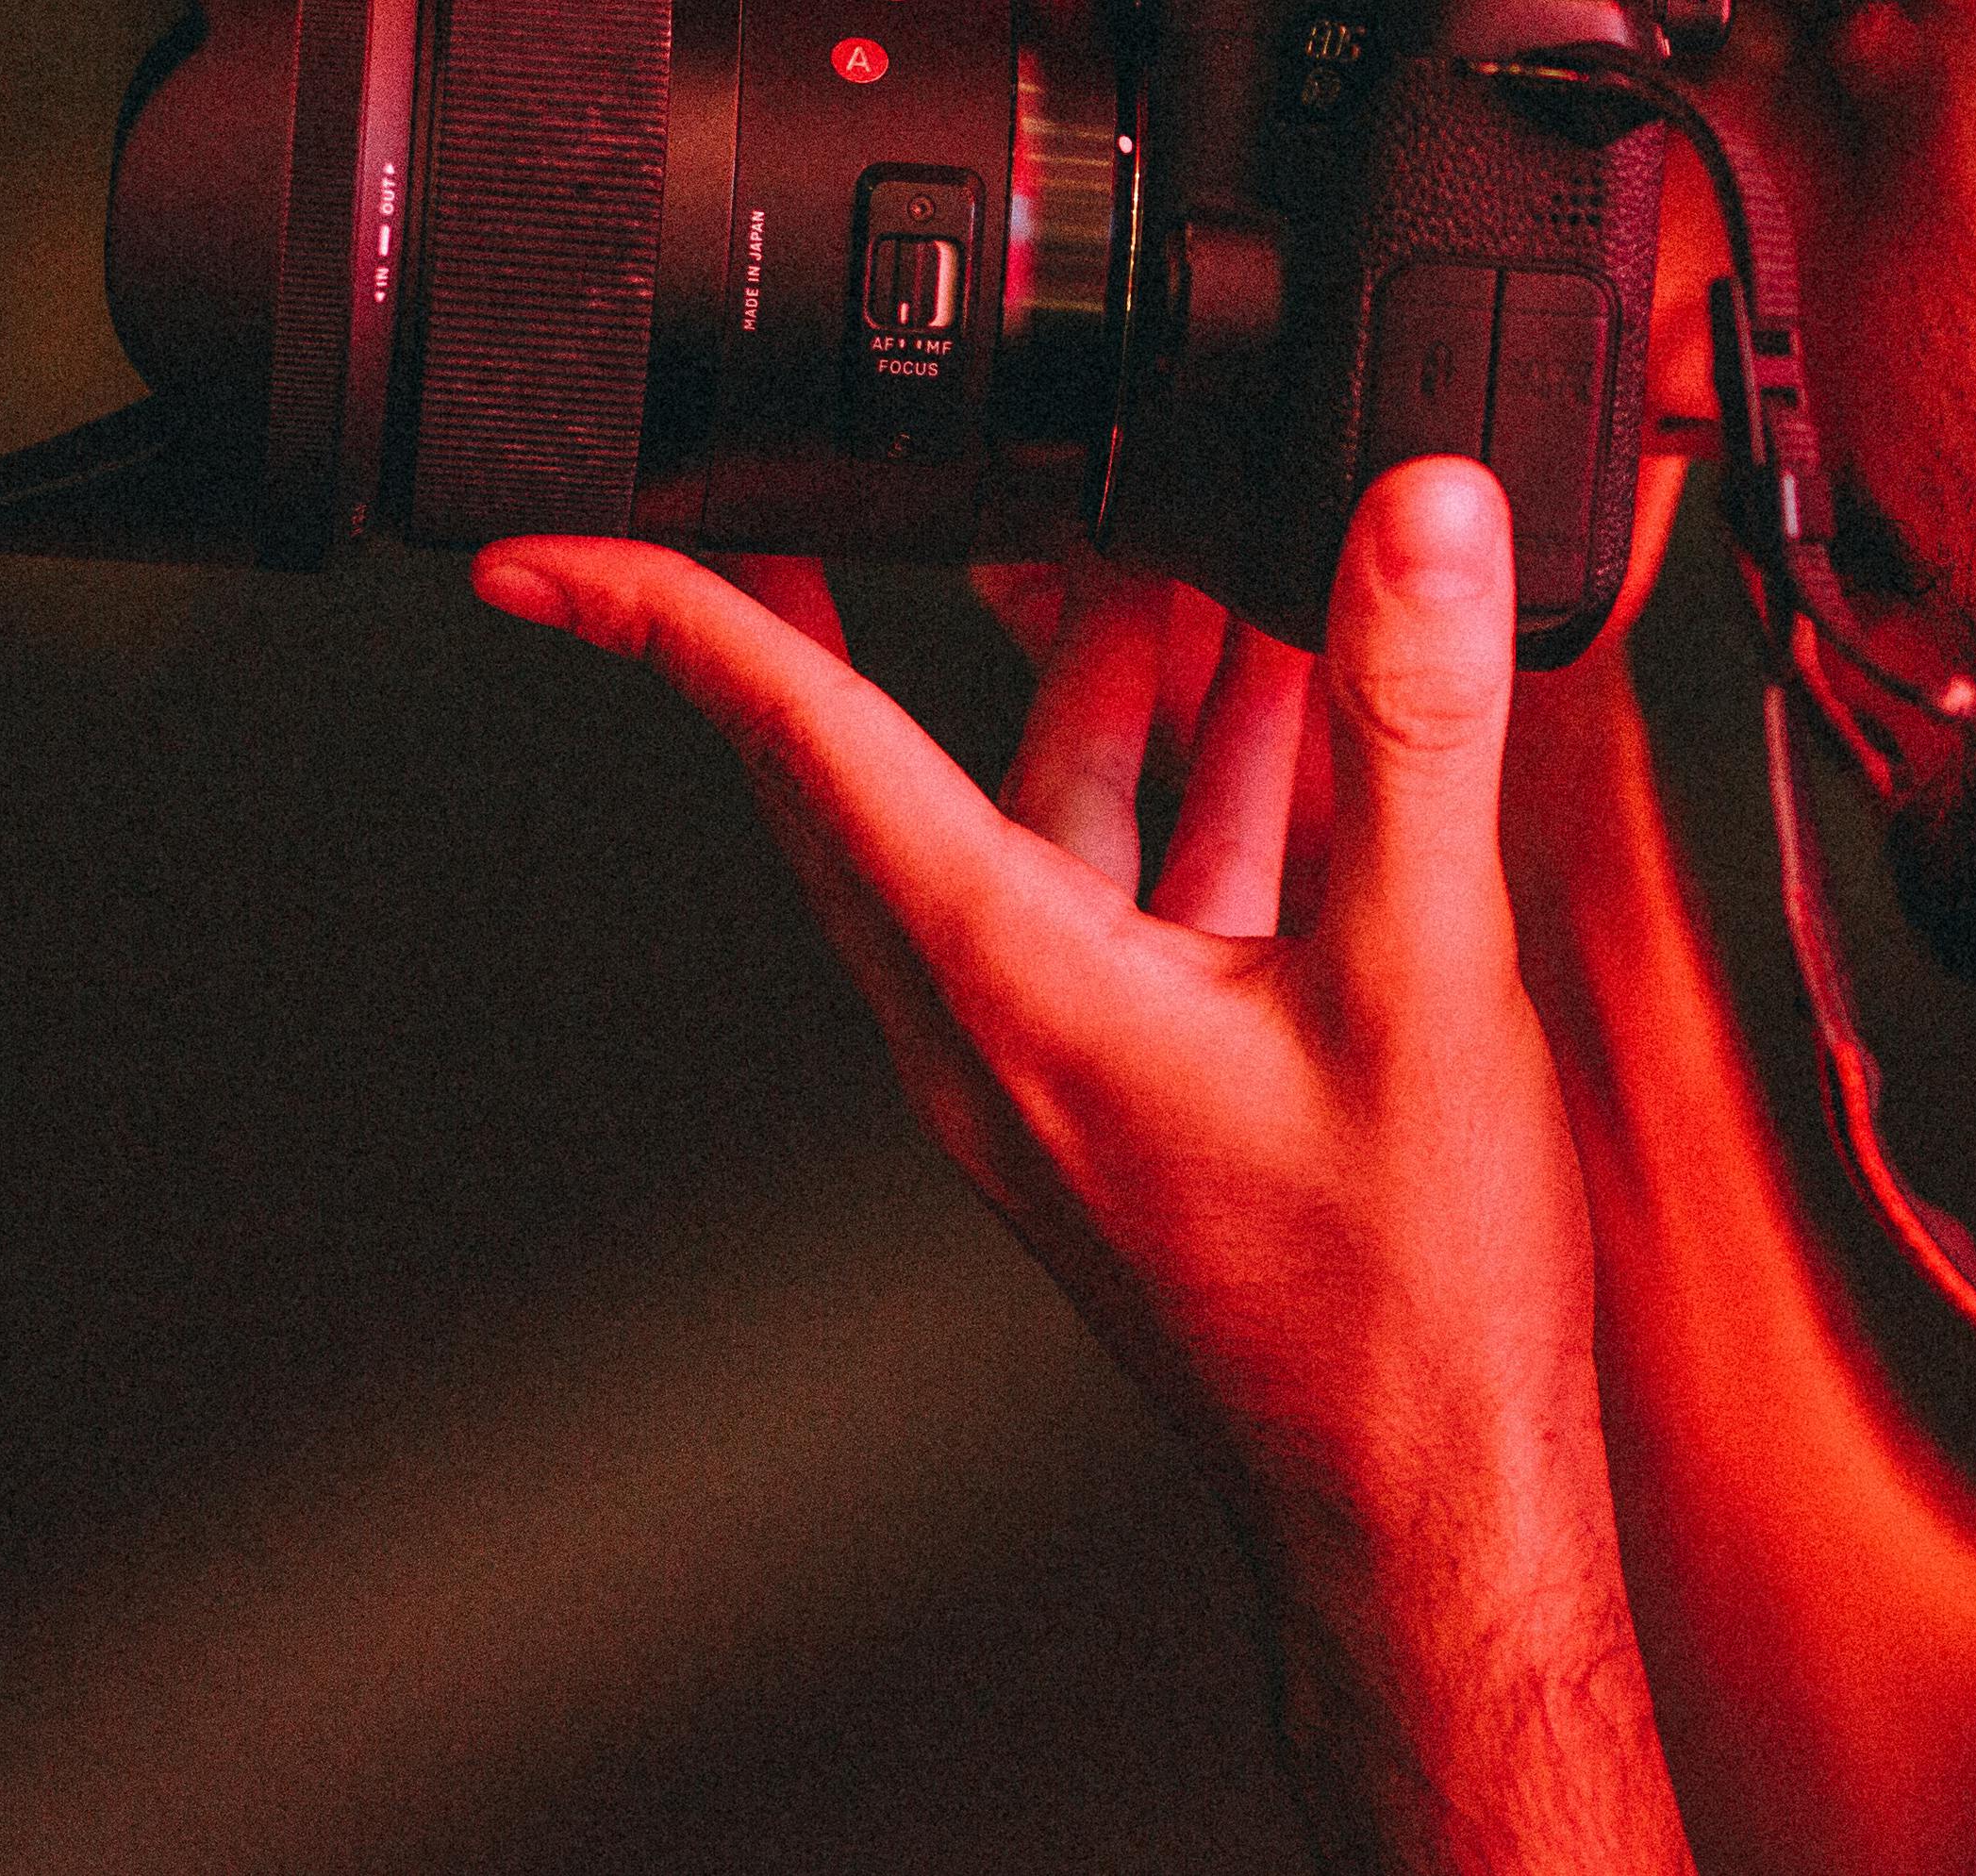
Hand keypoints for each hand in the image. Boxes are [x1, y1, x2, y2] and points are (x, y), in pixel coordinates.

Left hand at [476, 465, 1605, 1539]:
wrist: (1426, 1501)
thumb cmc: (1398, 1305)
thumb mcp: (1425, 977)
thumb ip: (1413, 731)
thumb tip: (1407, 521)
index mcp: (1013, 990)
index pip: (801, 754)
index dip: (673, 625)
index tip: (550, 550)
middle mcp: (996, 1025)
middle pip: (875, 770)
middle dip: (883, 602)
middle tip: (855, 475)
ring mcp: (1057, 1061)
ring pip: (1022, 818)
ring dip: (1094, 682)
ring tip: (1178, 554)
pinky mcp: (1131, 1084)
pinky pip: (1116, 888)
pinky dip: (1186, 784)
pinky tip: (1295, 717)